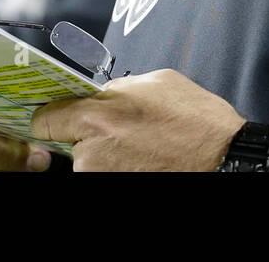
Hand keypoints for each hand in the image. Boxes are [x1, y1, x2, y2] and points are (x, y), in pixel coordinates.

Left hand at [31, 68, 245, 170]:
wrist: (223, 157)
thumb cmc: (195, 119)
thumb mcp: (155, 82)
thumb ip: (117, 88)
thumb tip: (100, 93)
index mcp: (97, 116)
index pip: (44, 120)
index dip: (50, 115)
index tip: (58, 114)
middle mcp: (92, 152)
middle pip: (67, 141)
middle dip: (84, 134)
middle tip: (116, 129)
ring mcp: (103, 176)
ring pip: (88, 160)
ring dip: (104, 152)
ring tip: (138, 144)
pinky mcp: (116, 187)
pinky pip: (106, 172)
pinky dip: (119, 166)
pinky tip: (143, 158)